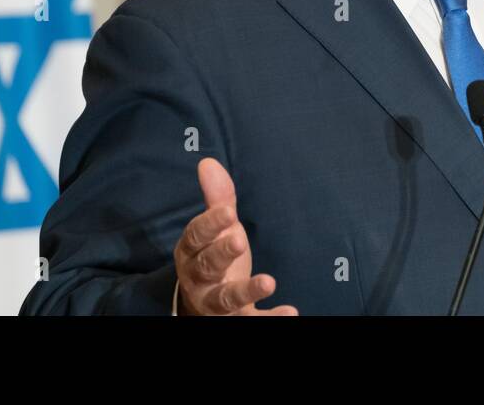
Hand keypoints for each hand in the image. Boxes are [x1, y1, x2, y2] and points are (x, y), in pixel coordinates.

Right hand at [173, 157, 297, 315]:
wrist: (203, 306)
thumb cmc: (214, 257)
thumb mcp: (216, 229)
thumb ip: (216, 199)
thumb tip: (207, 162)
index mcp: (192, 252)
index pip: (196, 236)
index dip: (210, 225)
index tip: (227, 213)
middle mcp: (198, 279)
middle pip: (207, 266)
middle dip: (221, 253)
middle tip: (239, 241)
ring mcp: (215, 303)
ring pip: (225, 299)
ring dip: (246, 291)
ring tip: (269, 282)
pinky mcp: (234, 320)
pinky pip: (251, 321)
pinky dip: (270, 319)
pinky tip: (291, 312)